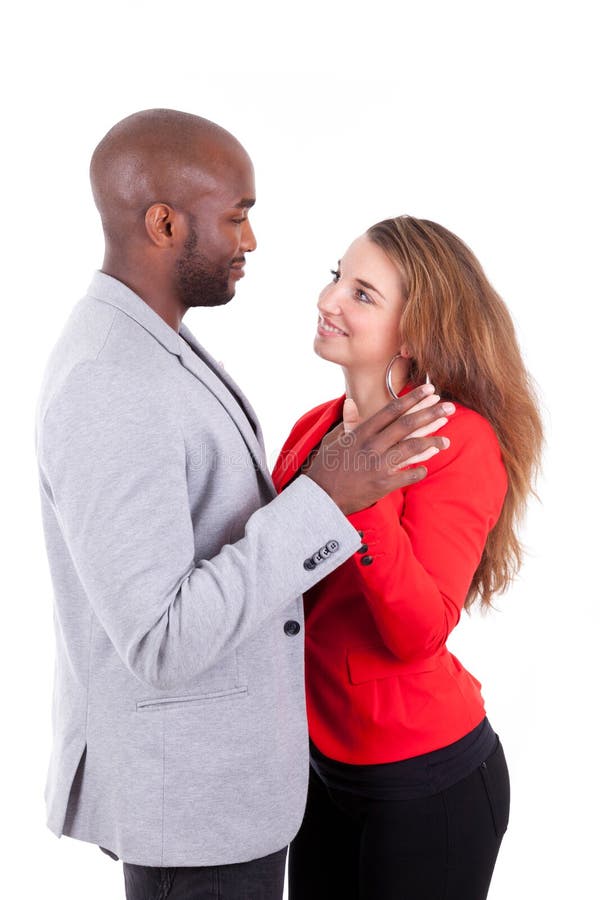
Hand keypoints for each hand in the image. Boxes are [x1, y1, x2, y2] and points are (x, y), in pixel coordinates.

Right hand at [305, 384, 454, 514]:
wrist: (320, 497)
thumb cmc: (325, 468)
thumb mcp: (332, 440)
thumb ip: (347, 422)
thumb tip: (351, 402)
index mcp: (361, 433)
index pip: (391, 410)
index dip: (412, 399)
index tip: (429, 390)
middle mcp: (372, 446)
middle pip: (407, 425)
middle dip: (430, 414)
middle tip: (449, 407)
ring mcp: (378, 466)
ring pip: (412, 448)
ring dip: (432, 442)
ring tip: (447, 440)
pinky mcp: (382, 485)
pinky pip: (408, 475)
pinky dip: (419, 470)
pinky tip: (427, 467)